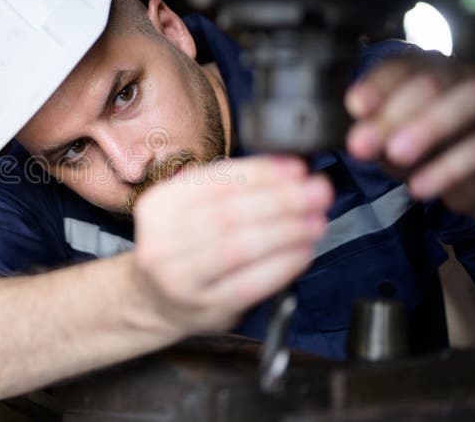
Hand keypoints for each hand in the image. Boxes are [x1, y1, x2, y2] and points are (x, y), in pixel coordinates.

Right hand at [130, 156, 332, 335]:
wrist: (156, 302)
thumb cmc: (182, 249)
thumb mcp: (187, 211)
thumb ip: (227, 190)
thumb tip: (286, 171)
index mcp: (158, 205)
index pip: (214, 181)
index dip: (260, 173)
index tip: (296, 169)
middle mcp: (161, 240)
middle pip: (230, 213)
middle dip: (282, 200)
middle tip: (318, 193)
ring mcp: (179, 277)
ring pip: (241, 247)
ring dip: (287, 231)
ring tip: (316, 221)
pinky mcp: (203, 306)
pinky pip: (250, 283)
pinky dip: (282, 265)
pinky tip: (302, 252)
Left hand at [345, 52, 474, 221]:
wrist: (461, 178)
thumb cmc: (415, 143)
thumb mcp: (386, 136)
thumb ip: (372, 129)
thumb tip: (359, 131)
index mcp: (424, 70)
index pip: (400, 68)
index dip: (377, 85)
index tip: (356, 106)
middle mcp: (460, 81)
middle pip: (433, 82)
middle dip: (395, 111)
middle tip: (363, 142)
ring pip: (470, 104)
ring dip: (429, 128)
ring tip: (396, 155)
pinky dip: (447, 169)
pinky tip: (419, 186)